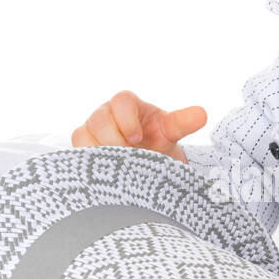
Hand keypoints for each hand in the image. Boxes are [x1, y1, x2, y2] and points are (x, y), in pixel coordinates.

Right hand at [71, 91, 207, 163]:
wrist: (146, 165)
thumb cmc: (156, 142)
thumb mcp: (169, 132)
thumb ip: (182, 123)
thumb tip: (202, 114)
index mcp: (127, 104)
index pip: (121, 101)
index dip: (126, 119)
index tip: (137, 138)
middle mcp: (106, 114)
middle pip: (99, 119)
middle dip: (112, 139)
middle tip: (127, 157)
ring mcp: (91, 131)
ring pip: (83, 136)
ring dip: (100, 153)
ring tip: (118, 169)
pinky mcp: (82, 150)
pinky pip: (77, 153)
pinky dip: (88, 163)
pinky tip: (105, 176)